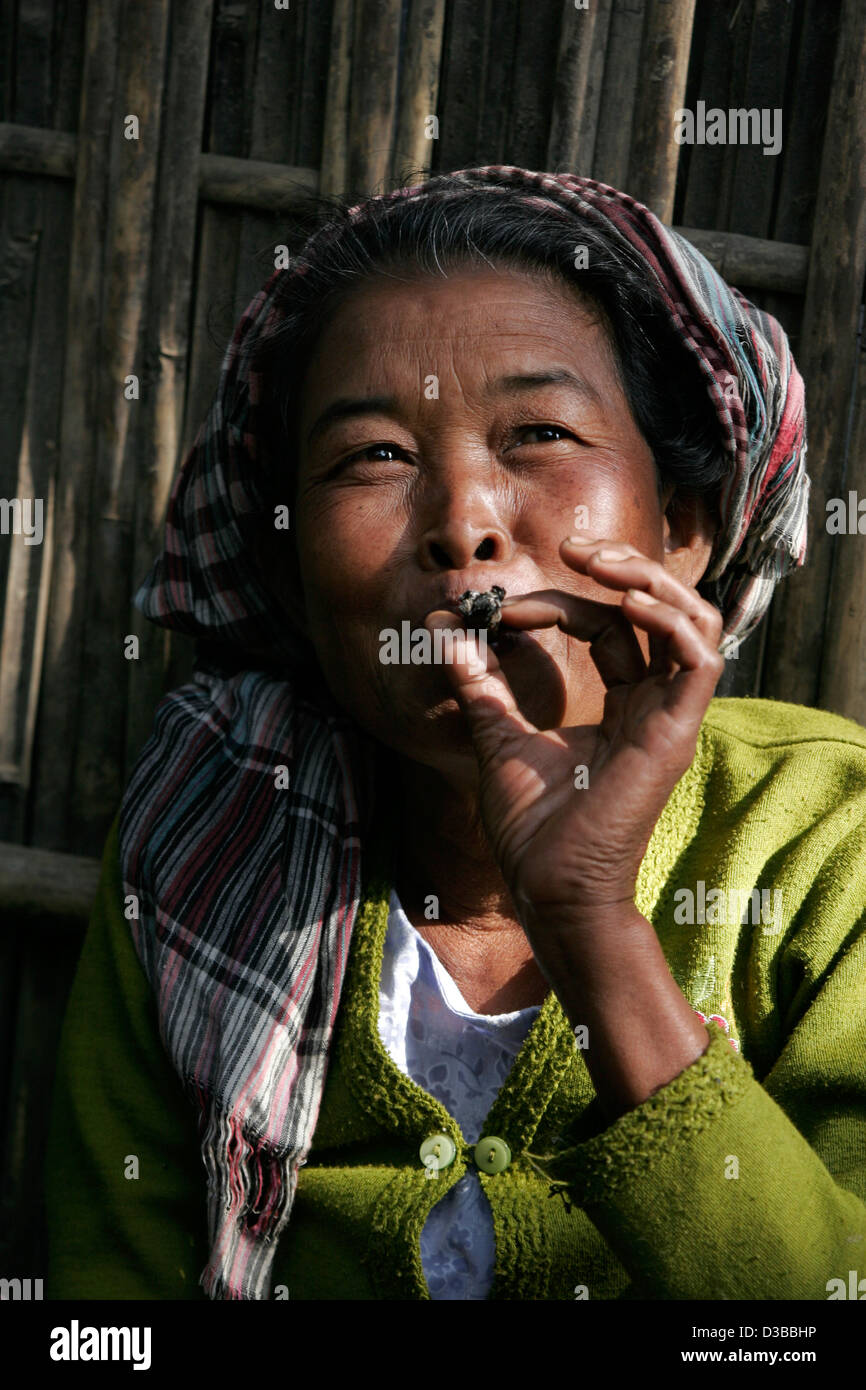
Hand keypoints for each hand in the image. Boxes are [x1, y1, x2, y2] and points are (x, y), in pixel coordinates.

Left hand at [425, 535, 724, 937]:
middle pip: (661, 611)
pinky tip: (625, 605)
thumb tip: (447, 629)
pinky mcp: (675, 734)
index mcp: (623, 705)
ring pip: (693, 622)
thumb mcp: (498, 735)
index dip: (561, 603)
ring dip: (652, 580)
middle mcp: (653, 706)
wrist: (547, 887)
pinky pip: (700, 660)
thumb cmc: (532, 827)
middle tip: (574, 546)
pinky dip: (670, 622)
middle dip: (623, 566)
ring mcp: (669, 718)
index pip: (610, 627)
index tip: (504, 609)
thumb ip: (480, 682)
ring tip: (601, 560)